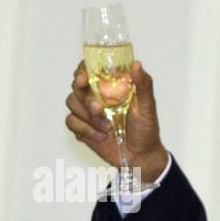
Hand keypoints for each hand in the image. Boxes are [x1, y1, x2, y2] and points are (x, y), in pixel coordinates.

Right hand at [64, 59, 167, 182]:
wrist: (141, 156)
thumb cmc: (146, 129)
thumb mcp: (148, 106)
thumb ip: (143, 85)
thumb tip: (136, 64)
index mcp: (110, 86)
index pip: (89, 70)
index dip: (82, 71)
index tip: (84, 79)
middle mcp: (96, 96)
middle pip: (76, 86)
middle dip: (85, 97)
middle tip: (99, 109)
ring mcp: (87, 112)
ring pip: (71, 103)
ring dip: (88, 116)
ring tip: (107, 127)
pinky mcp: (82, 128)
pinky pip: (71, 122)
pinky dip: (85, 129)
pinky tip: (101, 136)